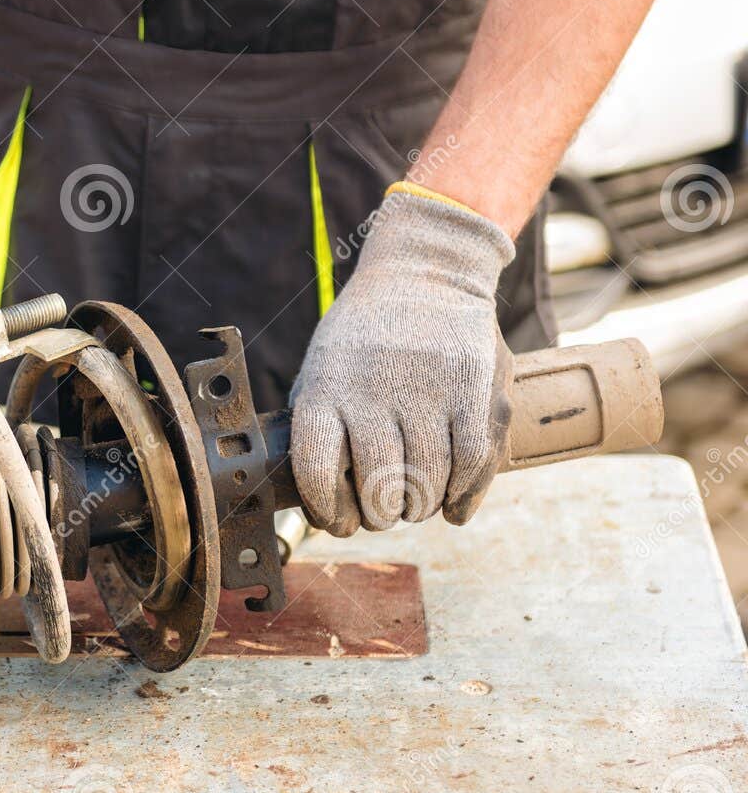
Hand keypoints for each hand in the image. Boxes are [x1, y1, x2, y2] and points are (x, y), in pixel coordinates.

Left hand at [290, 188, 515, 536]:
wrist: (426, 272)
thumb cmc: (365, 336)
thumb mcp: (323, 369)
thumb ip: (322, 429)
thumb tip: (326, 504)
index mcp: (327, 387)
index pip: (317, 469)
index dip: (328, 510)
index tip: (337, 520)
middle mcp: (374, 389)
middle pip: (377, 487)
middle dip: (380, 515)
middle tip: (384, 513)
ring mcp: (427, 390)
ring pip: (426, 483)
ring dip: (420, 508)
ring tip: (415, 504)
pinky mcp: (474, 389)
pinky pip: (470, 464)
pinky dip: (461, 494)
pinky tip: (451, 500)